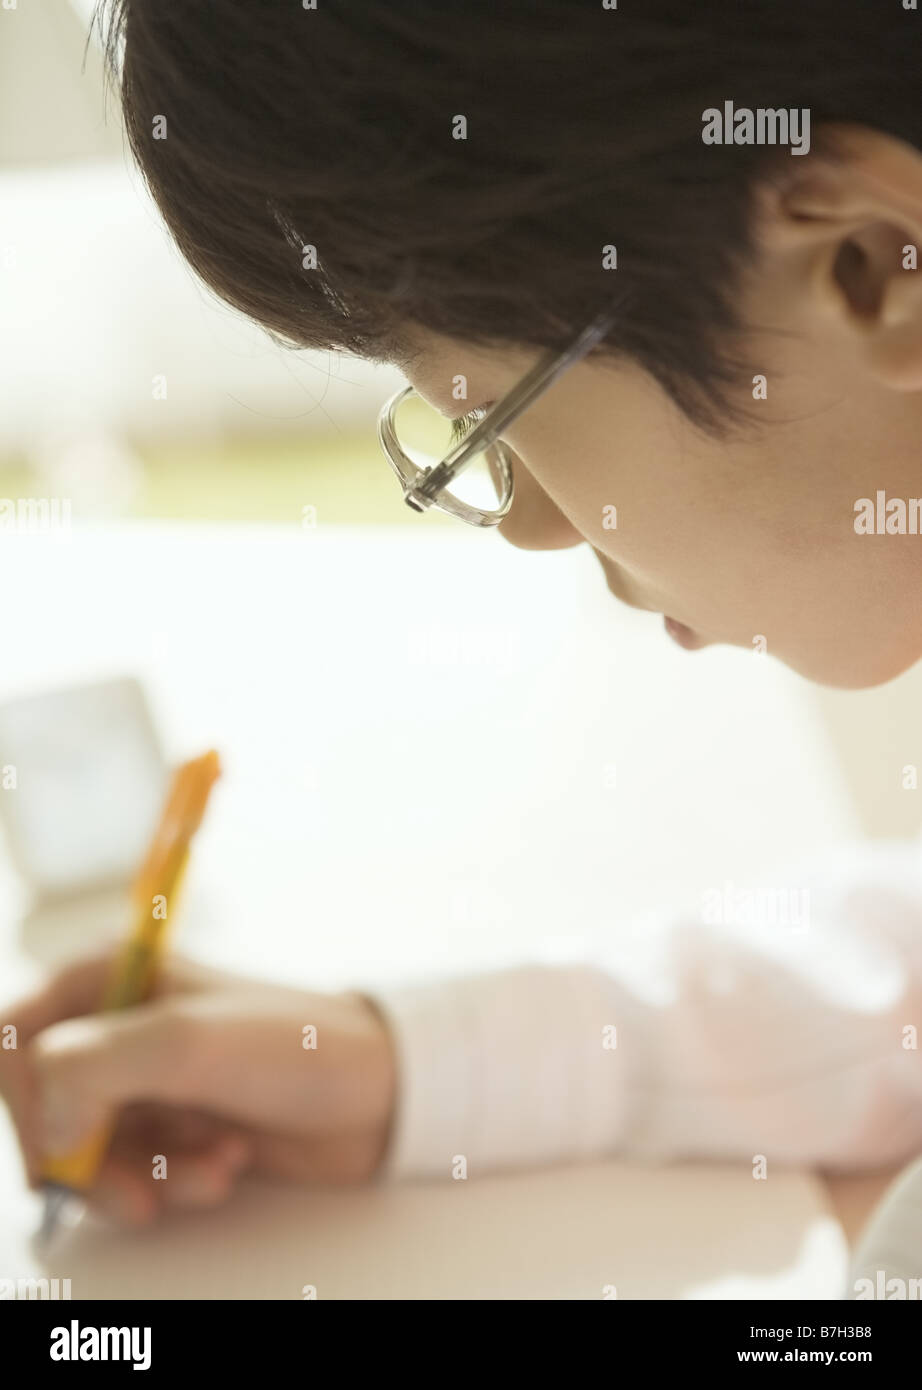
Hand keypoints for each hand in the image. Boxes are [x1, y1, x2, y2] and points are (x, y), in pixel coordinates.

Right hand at [0, 952, 396, 1224]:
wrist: (381, 1092)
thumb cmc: (299, 1045)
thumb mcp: (193, 1043)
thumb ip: (99, 1065)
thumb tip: (45, 1118)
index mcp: (106, 978)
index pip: (11, 1043)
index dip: (25, 1106)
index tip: (64, 1149)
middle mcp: (114, 1026)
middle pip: (41, 1111)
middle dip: (91, 1162)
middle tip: (138, 1190)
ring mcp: (141, 1078)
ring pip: (85, 1154)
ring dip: (143, 1175)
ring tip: (213, 1164)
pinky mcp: (168, 1124)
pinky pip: (130, 1173)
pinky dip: (171, 1182)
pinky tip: (227, 1163)